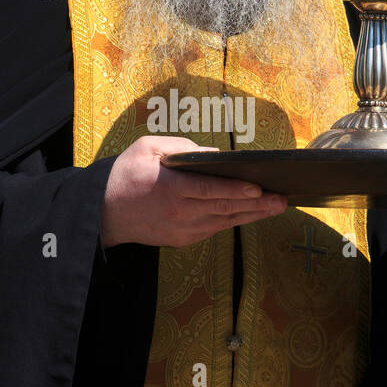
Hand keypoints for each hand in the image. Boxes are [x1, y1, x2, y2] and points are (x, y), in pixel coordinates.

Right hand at [100, 136, 287, 248]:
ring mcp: (183, 229)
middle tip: (282, 199)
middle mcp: (180, 213)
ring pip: (224, 222)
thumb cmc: (125, 174)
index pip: (210, 190)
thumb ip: (180, 148)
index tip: (260, 188)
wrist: (104, 212)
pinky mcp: (183, 239)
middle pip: (225, 208)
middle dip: (257, 205)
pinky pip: (214, 229)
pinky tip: (251, 213)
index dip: (237, 190)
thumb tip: (212, 155)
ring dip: (252, 215)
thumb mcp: (147, 148)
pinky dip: (234, 221)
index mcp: (171, 188)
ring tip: (276, 207)